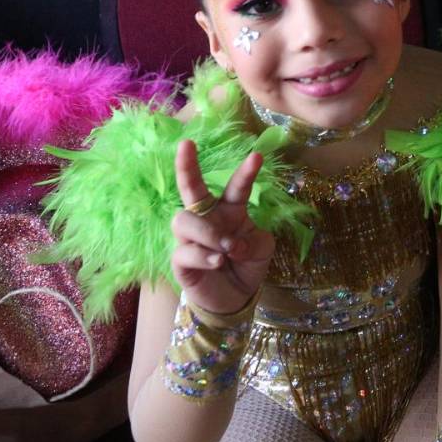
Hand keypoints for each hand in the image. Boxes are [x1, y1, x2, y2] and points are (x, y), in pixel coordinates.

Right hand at [171, 139, 274, 315]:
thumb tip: (231, 245)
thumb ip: (252, 240)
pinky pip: (184, 250)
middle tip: (186, 144)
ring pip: (184, 220)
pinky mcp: (180, 260)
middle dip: (186, 166)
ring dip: (208, 233)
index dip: (246, 172)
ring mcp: (190, 238)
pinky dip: (203, 255)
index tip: (258, 155)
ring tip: (226, 249)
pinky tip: (217, 262)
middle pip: (190, 188)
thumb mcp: (261, 248)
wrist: (236, 297)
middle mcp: (207, 218)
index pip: (235, 187)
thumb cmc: (247, 263)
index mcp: (229, 210)